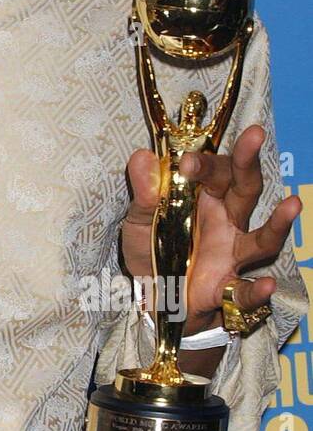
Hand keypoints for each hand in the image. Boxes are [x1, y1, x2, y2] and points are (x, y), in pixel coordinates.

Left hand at [120, 124, 301, 331]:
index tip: (188, 162)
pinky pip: (246, 290)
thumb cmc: (152, 250)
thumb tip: (141, 157)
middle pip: (246, 188)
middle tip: (254, 134)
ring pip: (262, 239)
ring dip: (278, 223)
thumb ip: (143, 194)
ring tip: (293, 205)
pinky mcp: (227, 288)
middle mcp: (226, 221)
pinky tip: (267, 285)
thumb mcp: (139, 220)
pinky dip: (258, 290)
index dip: (205, 163)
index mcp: (205, 198)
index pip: (215, 171)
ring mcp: (232, 255)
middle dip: (249, 162)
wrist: (152, 296)